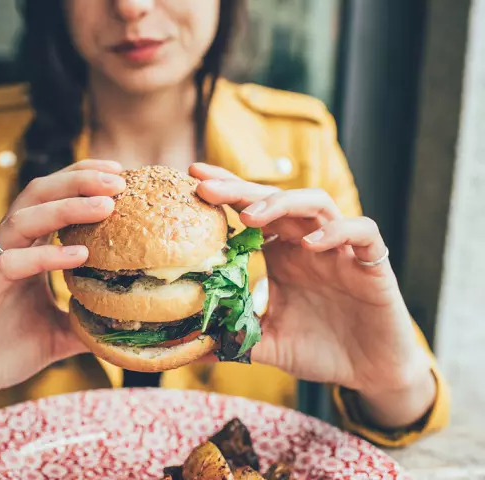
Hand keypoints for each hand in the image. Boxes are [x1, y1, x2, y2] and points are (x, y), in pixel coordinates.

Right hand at [0, 160, 125, 418]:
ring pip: (22, 220)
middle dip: (78, 181)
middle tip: (118, 179)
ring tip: (106, 206)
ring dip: (66, 208)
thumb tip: (129, 322)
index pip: (50, 199)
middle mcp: (1, 249)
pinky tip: (78, 256)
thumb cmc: (1, 352)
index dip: (81, 180)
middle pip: (36, 195)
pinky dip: (43, 256)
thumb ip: (86, 321)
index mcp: (21, 250)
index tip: (120, 175)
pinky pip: (7, 265)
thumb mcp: (56, 334)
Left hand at [191, 163, 435, 427]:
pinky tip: (311, 244)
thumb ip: (233, 339)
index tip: (193, 178)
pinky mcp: (372, 264)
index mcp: (281, 255)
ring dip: (283, 204)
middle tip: (206, 186)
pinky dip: (338, 231)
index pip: (252, 210)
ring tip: (251, 215)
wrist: (369, 372)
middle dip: (240, 189)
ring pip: (317, 203)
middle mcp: (308, 244)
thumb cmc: (319, 350)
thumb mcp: (267, 343)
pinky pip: (362, 232)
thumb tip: (189, 349)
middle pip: (276, 200)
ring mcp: (340, 250)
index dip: (227, 191)